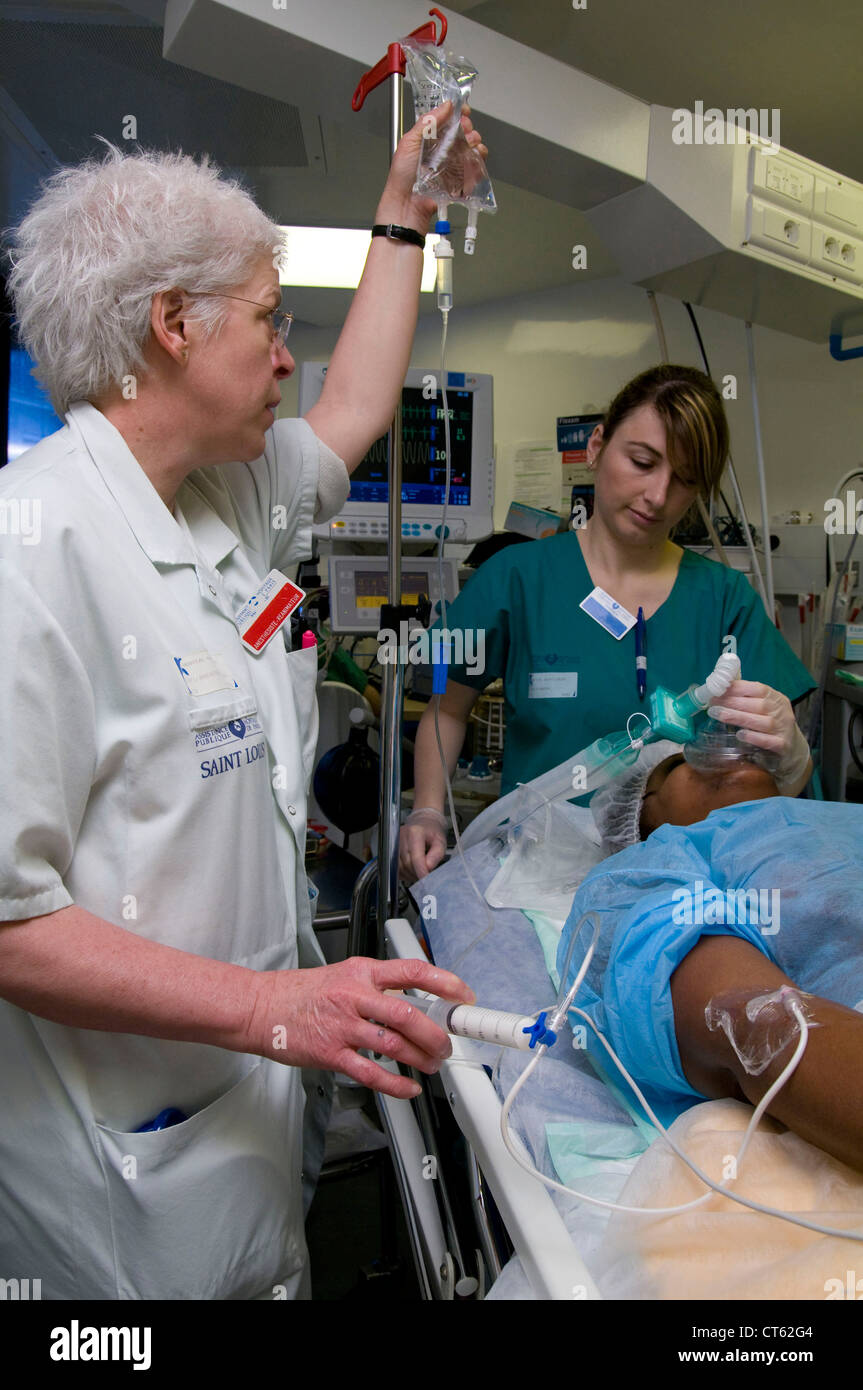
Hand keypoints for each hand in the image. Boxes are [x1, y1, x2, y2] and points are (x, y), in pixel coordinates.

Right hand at [246, 956, 473, 1099]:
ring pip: (394, 1045)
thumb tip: (415, 1001)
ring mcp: (343, 1027)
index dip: (444, 983)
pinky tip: (408, 1088)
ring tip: (432, 1064)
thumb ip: (377, 986)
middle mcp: (355, 997)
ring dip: (421, 1059)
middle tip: (447, 1043)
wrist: (261, 1008)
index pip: (411, 971)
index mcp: (362, 973)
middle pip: (408, 1015)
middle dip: (437, 1034)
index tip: (462, 995)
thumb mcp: (343, 975)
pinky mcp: (331, 1054)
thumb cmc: (301, 993)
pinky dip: (396, 1084)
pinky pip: (372, 1073)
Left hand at [375, 100, 487, 232]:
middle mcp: (444, 149)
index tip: (463, 110)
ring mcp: (453, 164)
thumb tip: (445, 106)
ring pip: (473, 148)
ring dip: (476, 143)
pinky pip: (476, 169)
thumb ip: (427, 122)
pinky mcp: (461, 180)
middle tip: (465, 129)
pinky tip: (474, 160)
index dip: (459, 113)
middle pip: (464, 132)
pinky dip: (479, 163)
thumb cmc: (402, 176)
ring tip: (470, 145)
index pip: (449, 120)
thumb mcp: (409, 141)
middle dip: (468, 128)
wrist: (406, 204)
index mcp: (432, 138)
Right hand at [399, 807, 447, 881]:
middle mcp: (402, 837)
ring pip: (400, 868)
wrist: (423, 822)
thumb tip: (428, 867)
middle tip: (427, 876)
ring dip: (411, 874)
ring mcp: (394, 844)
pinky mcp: (391, 850)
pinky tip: (413, 870)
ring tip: (421, 872)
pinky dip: (405, 873)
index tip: (426, 880)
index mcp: (414, 832)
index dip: (420, 871)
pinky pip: (396, 868)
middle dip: (417, 873)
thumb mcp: (440, 841)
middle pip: (407, 864)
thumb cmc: (432, 831)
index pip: (415, 857)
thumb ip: (437, 854)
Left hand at [707, 680, 810, 790]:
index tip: (718, 689)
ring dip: (739, 717)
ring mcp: (784, 729)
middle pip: (759, 704)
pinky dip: (754, 737)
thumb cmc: (772, 726)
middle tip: (712, 703)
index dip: (738, 688)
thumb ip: (747, 701)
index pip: (759, 689)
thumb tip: (719, 693)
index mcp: (777, 699)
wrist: (793, 750)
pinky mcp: (783, 746)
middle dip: (733, 702)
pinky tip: (740, 735)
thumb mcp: (764, 709)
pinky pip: (769, 741)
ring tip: (718, 715)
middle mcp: (782, 712)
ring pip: (763, 722)